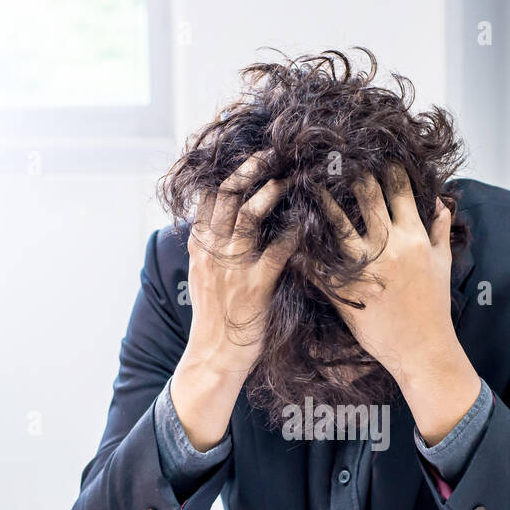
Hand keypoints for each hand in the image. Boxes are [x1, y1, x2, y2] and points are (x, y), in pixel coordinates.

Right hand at [172, 153, 293, 449]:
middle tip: (272, 151)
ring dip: (271, 190)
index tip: (248, 154)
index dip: (229, 171)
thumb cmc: (217, 319)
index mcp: (200, 246)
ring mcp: (232, 267)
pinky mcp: (255, 286)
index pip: (209, 196)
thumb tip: (224, 222)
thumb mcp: (205, 278)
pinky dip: (295, 232)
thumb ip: (213, 249)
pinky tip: (309, 220)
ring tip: (290, 176)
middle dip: (250, 168)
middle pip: (226, 195)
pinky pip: (278, 250)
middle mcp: (212, 250)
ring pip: (248, 215)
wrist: (214, 358)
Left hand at [321, 168, 480, 444]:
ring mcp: (366, 269)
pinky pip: (319, 265)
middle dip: (348, 170)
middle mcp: (390, 247)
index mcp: (414, 237)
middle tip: (328, 150)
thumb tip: (440, 200)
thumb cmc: (434, 308)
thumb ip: (439, 230)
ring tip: (303, 179)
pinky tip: (287, 232)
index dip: (384, 165)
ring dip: (319, 200)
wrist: (423, 351)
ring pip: (337, 223)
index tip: (368, 148)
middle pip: (366, 196)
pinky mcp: (346, 292)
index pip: (399, 190)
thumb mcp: (442, 265)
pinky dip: (302, 250)